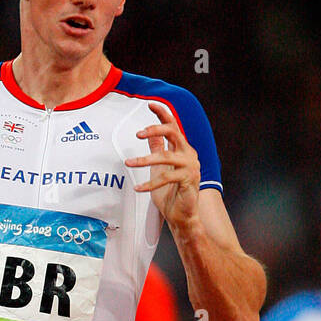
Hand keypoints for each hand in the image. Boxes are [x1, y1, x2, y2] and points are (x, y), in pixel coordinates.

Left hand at [124, 100, 201, 229]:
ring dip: (144, 160)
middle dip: (155, 129)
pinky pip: (166, 178)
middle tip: (138, 133)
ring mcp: (190, 167)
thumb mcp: (159, 167)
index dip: (163, 113)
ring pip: (166, 156)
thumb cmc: (171, 193)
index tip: (150, 104)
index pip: (173, 125)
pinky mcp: (188, 180)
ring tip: (129, 163)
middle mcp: (189, 154)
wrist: (181, 216)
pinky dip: (150, 183)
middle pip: (174, 132)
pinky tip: (138, 187)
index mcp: (182, 149)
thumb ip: (157, 150)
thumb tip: (148, 134)